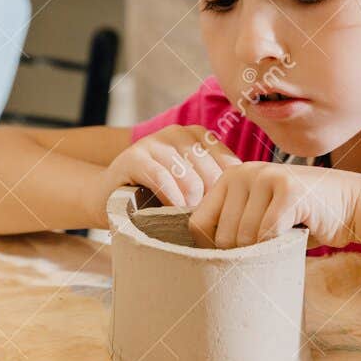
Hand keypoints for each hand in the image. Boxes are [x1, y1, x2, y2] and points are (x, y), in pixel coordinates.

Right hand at [93, 126, 239, 215]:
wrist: (109, 198)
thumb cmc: (157, 197)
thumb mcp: (190, 186)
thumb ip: (216, 186)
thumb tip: (251, 204)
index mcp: (199, 136)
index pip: (229, 165)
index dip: (232, 195)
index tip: (228, 219)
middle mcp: (179, 132)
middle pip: (212, 172)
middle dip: (212, 203)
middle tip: (209, 227)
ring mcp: (155, 141)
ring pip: (189, 176)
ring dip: (192, 204)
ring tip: (191, 223)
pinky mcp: (134, 156)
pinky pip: (161, 177)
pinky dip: (171, 197)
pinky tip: (173, 211)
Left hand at [189, 163, 360, 249]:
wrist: (350, 206)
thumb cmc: (301, 219)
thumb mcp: (258, 218)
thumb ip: (232, 227)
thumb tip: (197, 263)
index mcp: (229, 178)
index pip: (198, 223)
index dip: (212, 249)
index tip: (235, 258)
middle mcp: (242, 172)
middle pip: (221, 236)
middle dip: (244, 254)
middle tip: (268, 249)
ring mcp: (265, 176)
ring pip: (245, 238)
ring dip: (264, 251)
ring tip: (282, 239)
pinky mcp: (288, 188)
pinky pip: (269, 234)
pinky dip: (281, 245)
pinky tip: (296, 232)